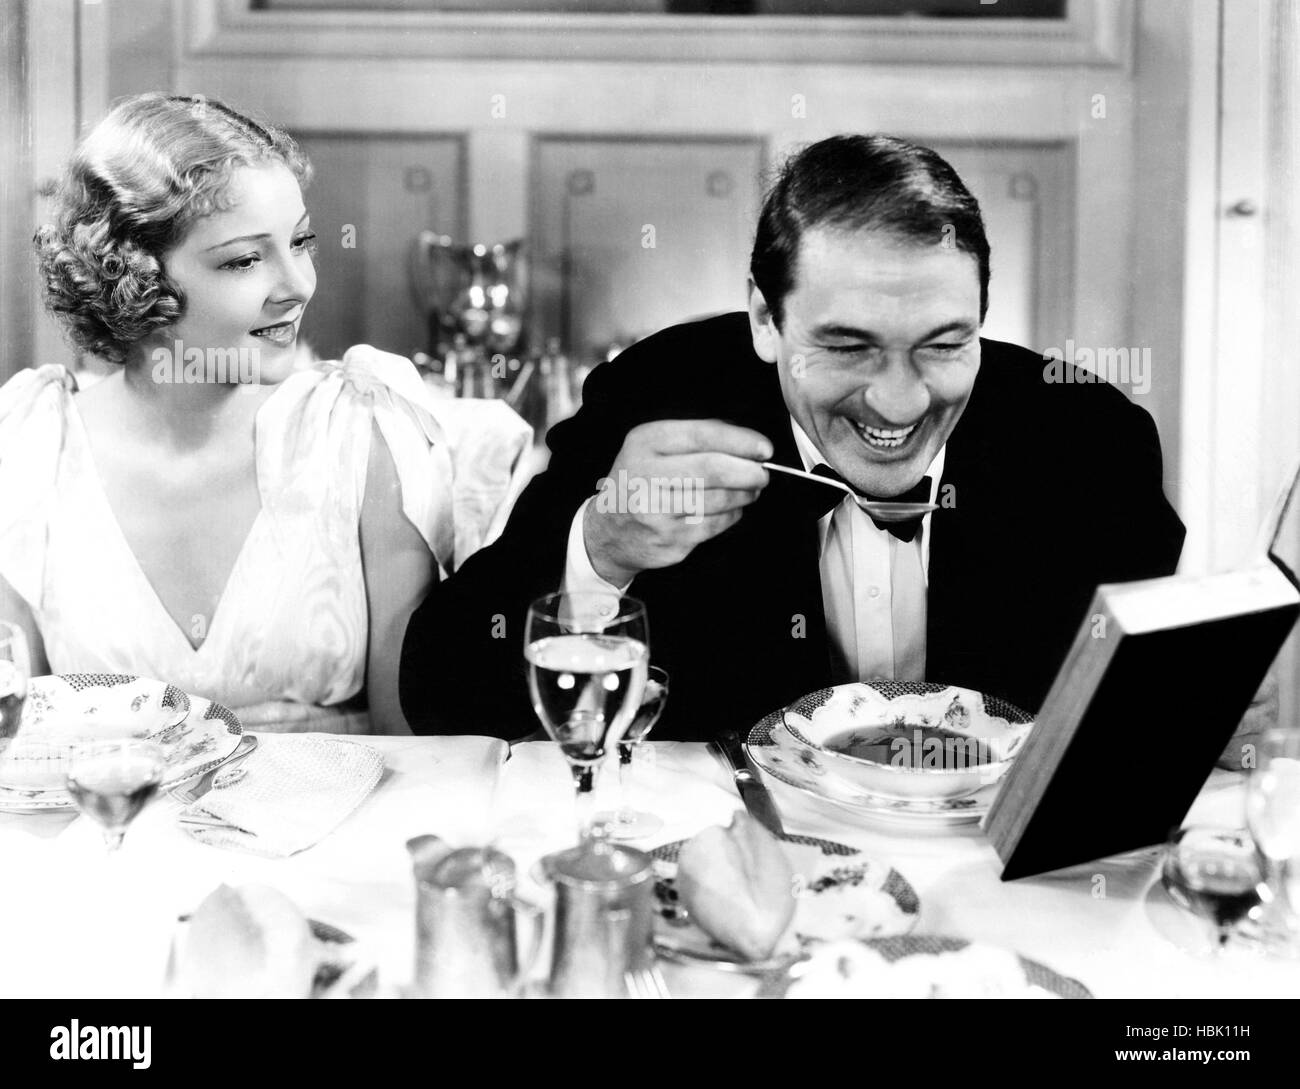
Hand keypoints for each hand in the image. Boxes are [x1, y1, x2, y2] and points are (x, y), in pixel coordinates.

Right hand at [583, 419, 771, 585]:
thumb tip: (748, 442)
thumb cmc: (640, 481)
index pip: (702, 436)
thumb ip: (696, 437)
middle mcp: (646, 475)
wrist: (607, 531)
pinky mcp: (669, 540)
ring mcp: (657, 512)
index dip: (741, 441)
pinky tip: (732, 508)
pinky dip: (732, 515)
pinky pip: (716, 524)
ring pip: (719, 499)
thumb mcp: (653, 446)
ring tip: (751, 489)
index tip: (764, 448)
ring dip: (745, 494)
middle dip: (749, 471)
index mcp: (645, 443)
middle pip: (713, 470)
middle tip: (763, 473)